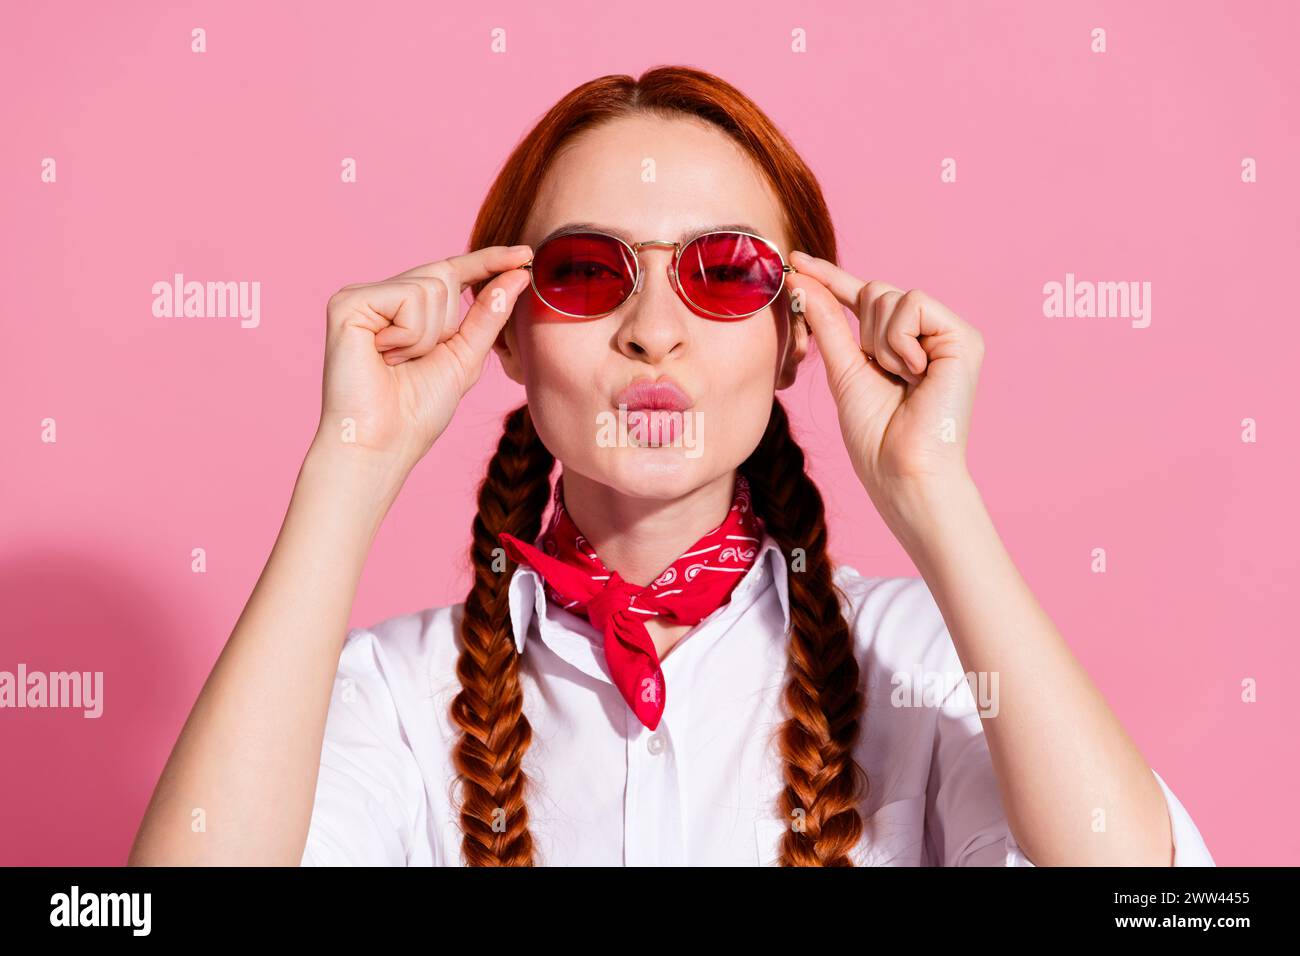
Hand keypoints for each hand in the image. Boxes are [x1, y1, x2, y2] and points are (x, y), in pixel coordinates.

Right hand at [313, 245, 532, 468]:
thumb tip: (518, 274)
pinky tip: (383, 356)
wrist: (381, 444)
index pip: (452, 271)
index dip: (487, 261)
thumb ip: (488, 315)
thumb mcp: (465, 357)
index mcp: (406, 308)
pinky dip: (409, 336)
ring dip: (427, 337)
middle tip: (415, 361)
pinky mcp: (347, 302)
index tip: (526, 253)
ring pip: (431, 286)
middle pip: (444, 275)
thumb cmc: (417, 412)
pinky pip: (408, 298)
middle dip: (448, 325)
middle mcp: (382, 295)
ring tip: (396, 363)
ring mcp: (362, 295)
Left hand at [787, 251, 984, 512]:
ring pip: (892, 295)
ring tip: (900, 379)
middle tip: (880, 373)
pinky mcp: (965, 338)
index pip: (863, 298)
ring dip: (880, 342)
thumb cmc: (876, 436)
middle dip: (863, 331)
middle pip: (877, 291)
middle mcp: (930, 334)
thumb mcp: (843, 370)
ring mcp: (950, 334)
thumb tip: (801, 279)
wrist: (903, 472)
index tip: (795, 260)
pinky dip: (900, 341)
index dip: (830, 278)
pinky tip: (915, 373)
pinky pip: (914, 305)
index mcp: (904, 343)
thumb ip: (828, 324)